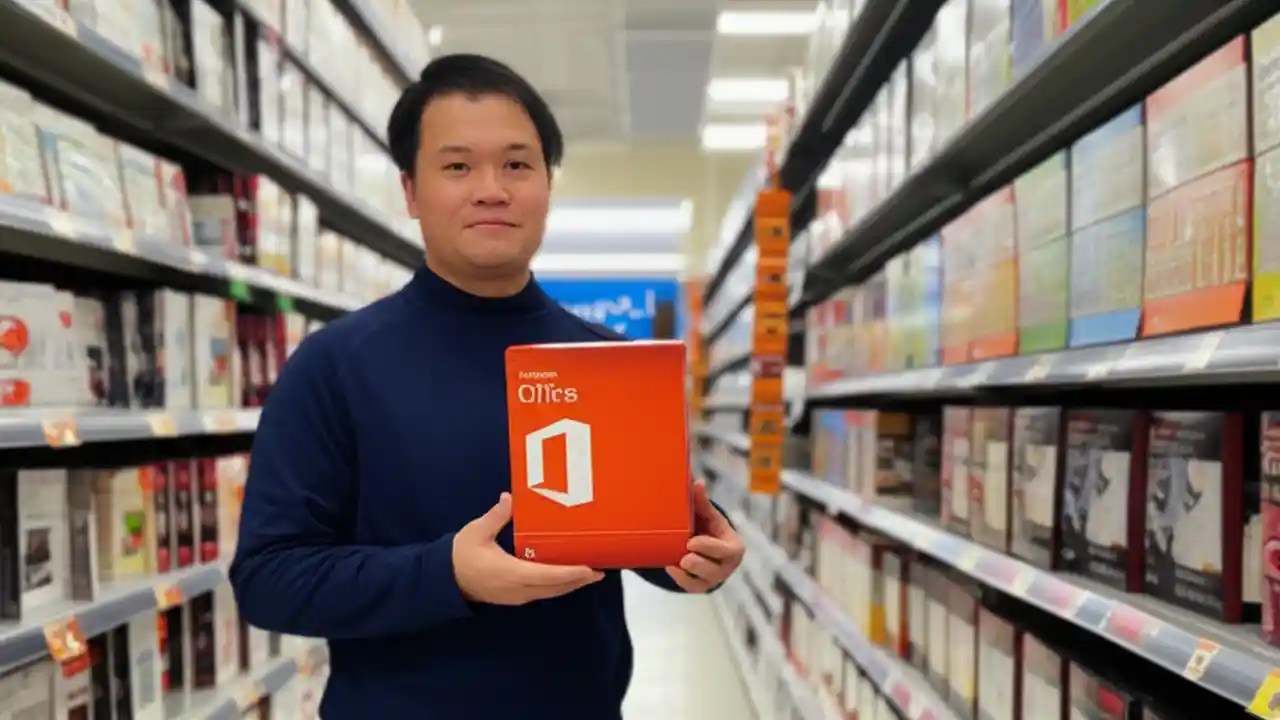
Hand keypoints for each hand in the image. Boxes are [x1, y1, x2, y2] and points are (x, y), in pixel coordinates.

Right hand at [453, 493, 603, 604]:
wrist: (445, 581)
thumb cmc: (461, 555)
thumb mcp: (477, 532)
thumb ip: (496, 516)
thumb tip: (510, 498)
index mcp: (510, 573)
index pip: (547, 575)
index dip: (570, 573)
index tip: (589, 568)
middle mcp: (518, 588)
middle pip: (555, 588)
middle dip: (579, 580)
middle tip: (601, 570)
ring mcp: (518, 596)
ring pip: (551, 593)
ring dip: (571, 584)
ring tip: (591, 574)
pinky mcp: (516, 597)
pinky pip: (543, 593)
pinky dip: (559, 586)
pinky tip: (568, 578)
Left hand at [665, 480, 744, 592]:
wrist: (706, 548)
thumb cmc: (709, 529)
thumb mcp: (709, 516)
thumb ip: (702, 502)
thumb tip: (697, 483)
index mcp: (734, 548)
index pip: (725, 551)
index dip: (708, 548)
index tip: (691, 542)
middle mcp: (727, 567)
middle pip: (712, 569)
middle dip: (696, 562)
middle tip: (683, 554)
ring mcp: (714, 579)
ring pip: (699, 581)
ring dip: (685, 571)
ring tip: (675, 559)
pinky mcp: (700, 587)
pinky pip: (689, 586)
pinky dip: (678, 577)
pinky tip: (670, 566)